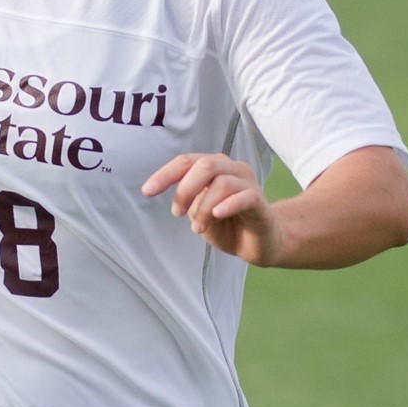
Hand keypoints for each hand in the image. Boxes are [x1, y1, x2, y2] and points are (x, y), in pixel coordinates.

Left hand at [142, 153, 279, 265]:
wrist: (258, 245)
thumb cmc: (228, 225)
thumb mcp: (201, 213)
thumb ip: (190, 200)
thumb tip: (180, 197)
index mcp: (215, 167)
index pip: (187, 161)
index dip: (165, 174)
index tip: (147, 191)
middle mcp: (233, 169)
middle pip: (205, 165)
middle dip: (185, 189)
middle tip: (177, 213)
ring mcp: (249, 184)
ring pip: (222, 183)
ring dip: (203, 208)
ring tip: (198, 228)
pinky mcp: (260, 202)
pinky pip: (245, 197)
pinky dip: (228, 205)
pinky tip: (217, 215)